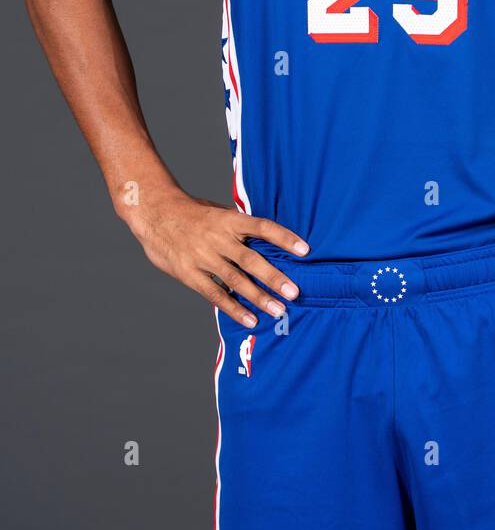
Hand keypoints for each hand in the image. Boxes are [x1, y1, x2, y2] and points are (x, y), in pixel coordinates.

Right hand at [121, 187, 308, 327]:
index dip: (284, 237)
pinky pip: (214, 294)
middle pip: (251, 260)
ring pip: (235, 280)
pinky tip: (250, 319)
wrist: (155, 213)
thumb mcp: (218, 210)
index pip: (263, 227)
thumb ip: (239, 226)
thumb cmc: (191, 212)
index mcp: (228, 219)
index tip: (305, 250)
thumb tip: (268, 238)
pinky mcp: (189, 273)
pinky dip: (233, 308)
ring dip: (259, 297)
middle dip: (274, 277)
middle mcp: (218, 238)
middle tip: (294, 292)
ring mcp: (203, 257)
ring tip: (278, 310)